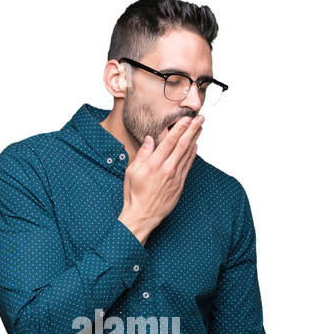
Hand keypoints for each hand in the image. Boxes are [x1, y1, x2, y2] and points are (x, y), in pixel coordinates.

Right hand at [119, 114, 202, 243]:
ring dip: (195, 139)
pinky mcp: (179, 185)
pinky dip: (192, 155)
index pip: (170, 141)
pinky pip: (188, 166)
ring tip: (200, 127)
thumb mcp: (132, 171)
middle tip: (200, 118)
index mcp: (154, 164)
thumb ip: (142, 154)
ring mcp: (175, 177)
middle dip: (192, 130)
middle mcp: (167, 169)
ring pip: (188, 154)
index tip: (186, 118)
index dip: (179, 128)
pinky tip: (195, 146)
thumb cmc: (134, 193)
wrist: (143, 215)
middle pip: (183, 145)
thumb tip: (149, 140)